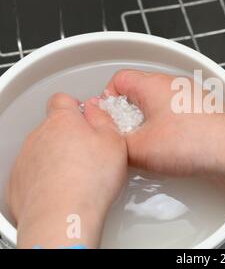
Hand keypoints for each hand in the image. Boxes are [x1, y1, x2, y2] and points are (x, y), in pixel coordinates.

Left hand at [7, 93, 127, 247]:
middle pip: (53, 127)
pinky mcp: (19, 182)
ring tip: (79, 176)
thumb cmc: (90, 180)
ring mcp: (26, 159)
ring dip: (58, 158)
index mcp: (62, 121)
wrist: (62, 216)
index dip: (75, 107)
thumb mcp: (114, 141)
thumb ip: (104, 118)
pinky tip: (64, 190)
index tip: (86, 118)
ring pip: (43, 150)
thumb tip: (97, 109)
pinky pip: (34, 173)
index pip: (62, 100)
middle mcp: (39, 136)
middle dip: (69, 136)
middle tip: (90, 153)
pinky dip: (46, 178)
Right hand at [105, 70, 224, 247]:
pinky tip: (171, 153)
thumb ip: (114, 142)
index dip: (107, 100)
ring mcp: (192, 99)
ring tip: (148, 151)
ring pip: (159, 108)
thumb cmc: (194, 144)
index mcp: (154, 84)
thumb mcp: (140, 148)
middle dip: (127, 117)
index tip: (107, 122)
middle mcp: (174, 85)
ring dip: (149, 126)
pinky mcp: (205, 115)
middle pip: (139, 93)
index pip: (119, 79)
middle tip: (125, 140)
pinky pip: (177, 119)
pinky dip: (168, 132)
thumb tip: (105, 138)